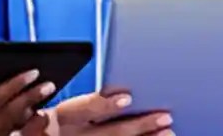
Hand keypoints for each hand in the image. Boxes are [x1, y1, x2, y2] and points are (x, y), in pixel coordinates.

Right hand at [41, 91, 172, 135]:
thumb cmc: (54, 124)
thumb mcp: (62, 111)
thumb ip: (89, 103)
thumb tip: (124, 91)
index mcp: (59, 117)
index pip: (81, 109)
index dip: (104, 104)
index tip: (128, 98)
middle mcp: (67, 135)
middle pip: (108, 133)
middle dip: (139, 125)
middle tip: (165, 116)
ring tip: (168, 133)